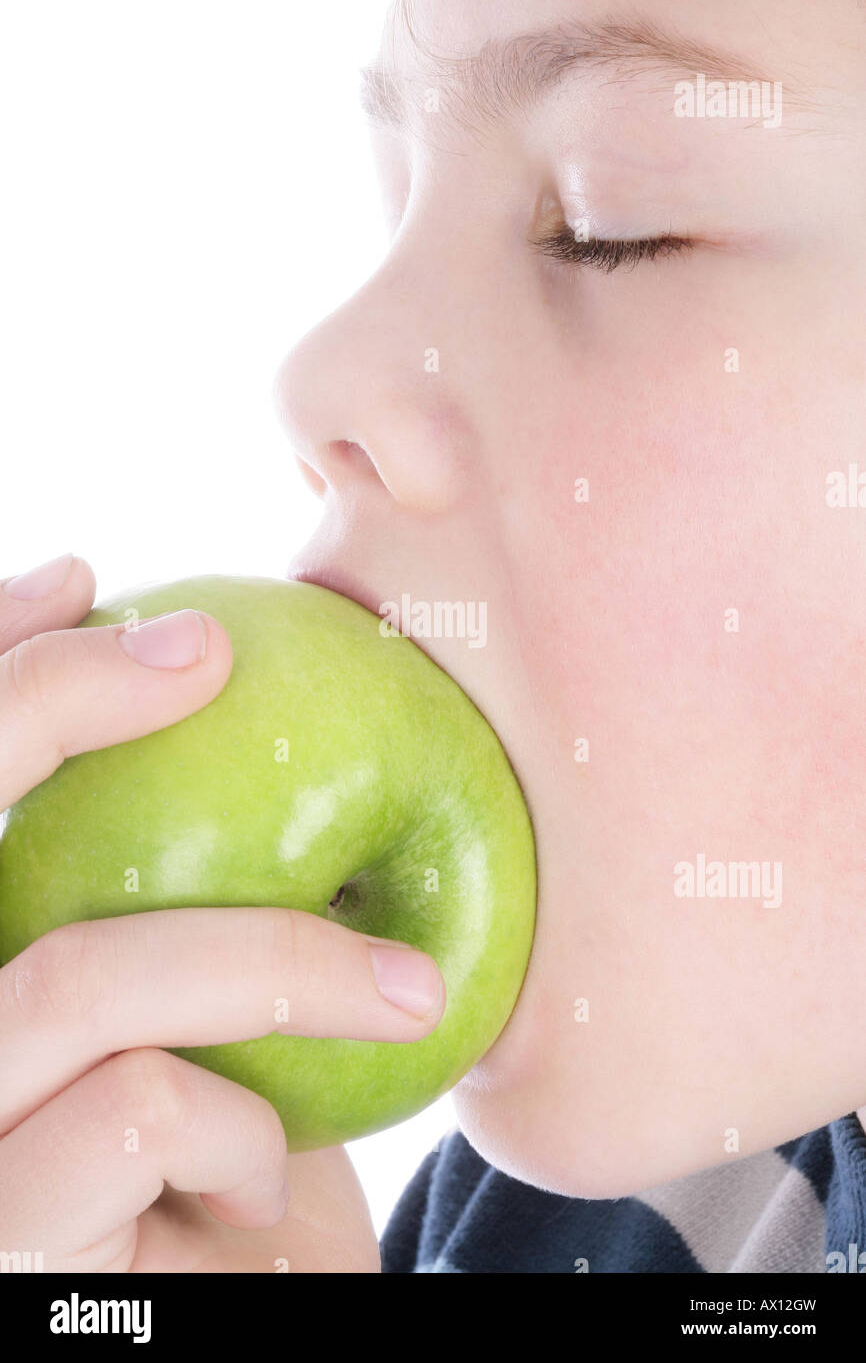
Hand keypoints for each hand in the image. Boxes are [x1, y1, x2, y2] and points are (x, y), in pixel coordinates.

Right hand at [0, 554, 443, 1271]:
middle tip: (204, 647)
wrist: (251, 1333)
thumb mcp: (218, 1016)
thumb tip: (216, 684)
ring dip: (268, 968)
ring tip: (389, 1003)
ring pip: (81, 976)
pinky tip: (259, 1183)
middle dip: (55, 698)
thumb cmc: (241, 1173)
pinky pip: (148, 1104)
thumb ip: (187, 901)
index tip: (81, 575)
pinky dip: (247, 1122)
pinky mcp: (5, 1245)